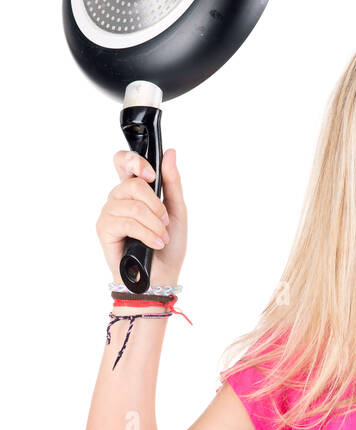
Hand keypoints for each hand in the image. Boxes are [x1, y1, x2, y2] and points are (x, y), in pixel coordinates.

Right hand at [96, 147, 187, 287]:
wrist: (162, 277)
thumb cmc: (168, 246)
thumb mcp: (177, 211)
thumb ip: (172, 182)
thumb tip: (170, 152)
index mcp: (134, 191)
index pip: (122, 161)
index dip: (134, 162)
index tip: (152, 176)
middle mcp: (118, 198)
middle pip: (133, 184)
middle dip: (155, 204)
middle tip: (165, 222)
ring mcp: (109, 213)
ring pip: (132, 205)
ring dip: (154, 223)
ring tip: (162, 238)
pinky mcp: (104, 229)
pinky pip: (125, 222)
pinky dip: (146, 233)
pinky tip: (154, 243)